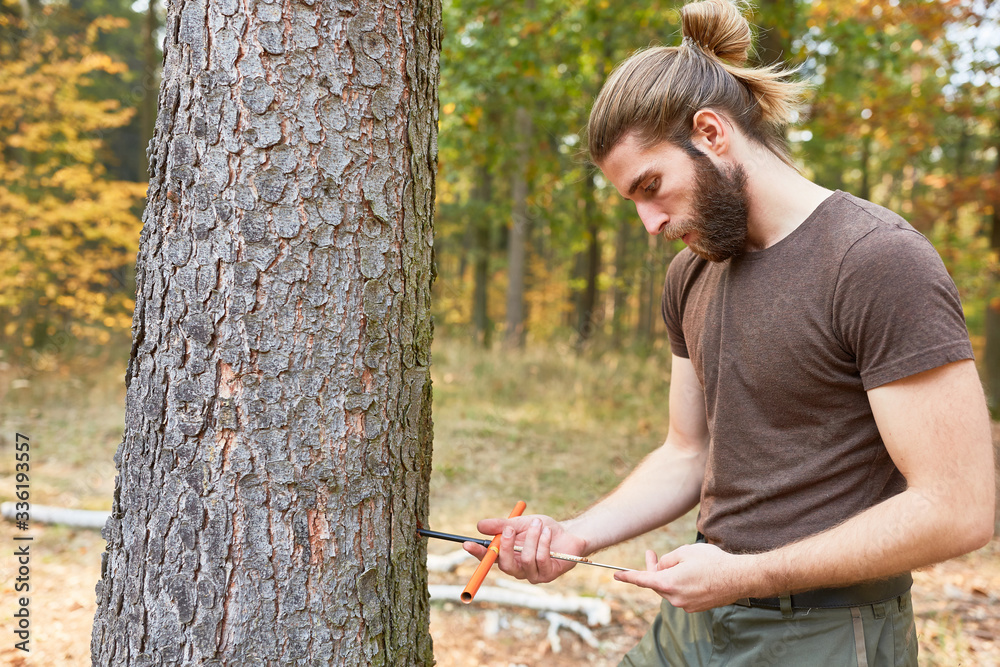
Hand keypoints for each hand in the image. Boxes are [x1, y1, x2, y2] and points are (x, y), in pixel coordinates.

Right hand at [462, 514, 587, 583]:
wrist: (569, 533)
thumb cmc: (543, 529)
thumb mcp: (521, 523)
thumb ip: (502, 525)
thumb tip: (479, 526)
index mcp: (508, 556)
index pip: (489, 558)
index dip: (478, 553)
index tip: (467, 543)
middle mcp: (518, 569)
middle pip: (504, 565)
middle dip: (506, 546)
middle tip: (509, 529)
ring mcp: (533, 574)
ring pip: (525, 559)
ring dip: (531, 538)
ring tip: (538, 524)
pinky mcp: (548, 575)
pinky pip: (541, 560)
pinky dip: (543, 543)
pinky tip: (548, 534)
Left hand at [613, 543, 755, 611]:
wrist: (738, 578)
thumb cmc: (712, 562)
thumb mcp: (685, 552)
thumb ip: (667, 560)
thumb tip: (660, 567)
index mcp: (668, 583)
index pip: (642, 580)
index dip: (628, 577)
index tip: (616, 576)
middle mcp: (674, 598)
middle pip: (656, 583)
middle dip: (653, 568)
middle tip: (652, 553)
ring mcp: (685, 605)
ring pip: (669, 588)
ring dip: (668, 575)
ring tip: (678, 561)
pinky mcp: (696, 607)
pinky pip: (681, 594)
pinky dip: (680, 584)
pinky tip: (690, 573)